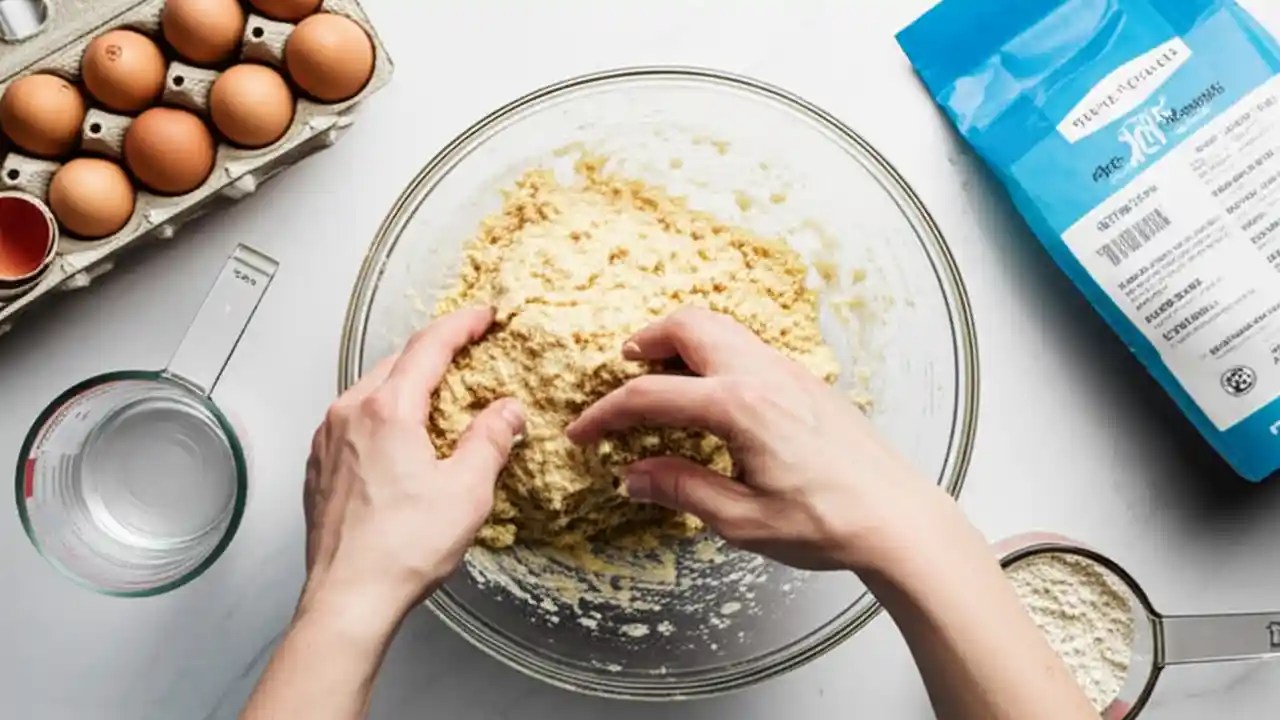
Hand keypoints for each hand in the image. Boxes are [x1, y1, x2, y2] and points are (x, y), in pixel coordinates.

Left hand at [300, 307, 524, 622]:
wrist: (347, 598)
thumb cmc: (402, 549)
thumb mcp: (467, 490)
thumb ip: (489, 440)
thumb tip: (507, 412)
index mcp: (387, 411)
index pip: (428, 347)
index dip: (460, 325)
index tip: (483, 315)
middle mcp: (348, 415)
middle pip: (396, 364)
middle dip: (434, 352)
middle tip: (467, 350)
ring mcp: (327, 441)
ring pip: (371, 392)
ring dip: (406, 385)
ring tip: (438, 396)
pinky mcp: (319, 468)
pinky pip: (353, 423)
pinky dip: (383, 417)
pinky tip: (403, 440)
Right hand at [566, 306, 942, 571]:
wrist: (898, 518)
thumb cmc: (828, 523)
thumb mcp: (742, 520)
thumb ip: (681, 489)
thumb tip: (632, 477)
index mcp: (739, 406)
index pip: (651, 396)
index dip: (606, 414)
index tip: (582, 432)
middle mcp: (763, 374)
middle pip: (688, 325)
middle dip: (645, 342)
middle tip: (621, 373)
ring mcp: (788, 371)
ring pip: (720, 328)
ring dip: (681, 342)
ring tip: (661, 377)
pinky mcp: (805, 381)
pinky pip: (746, 345)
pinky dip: (713, 354)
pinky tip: (710, 395)